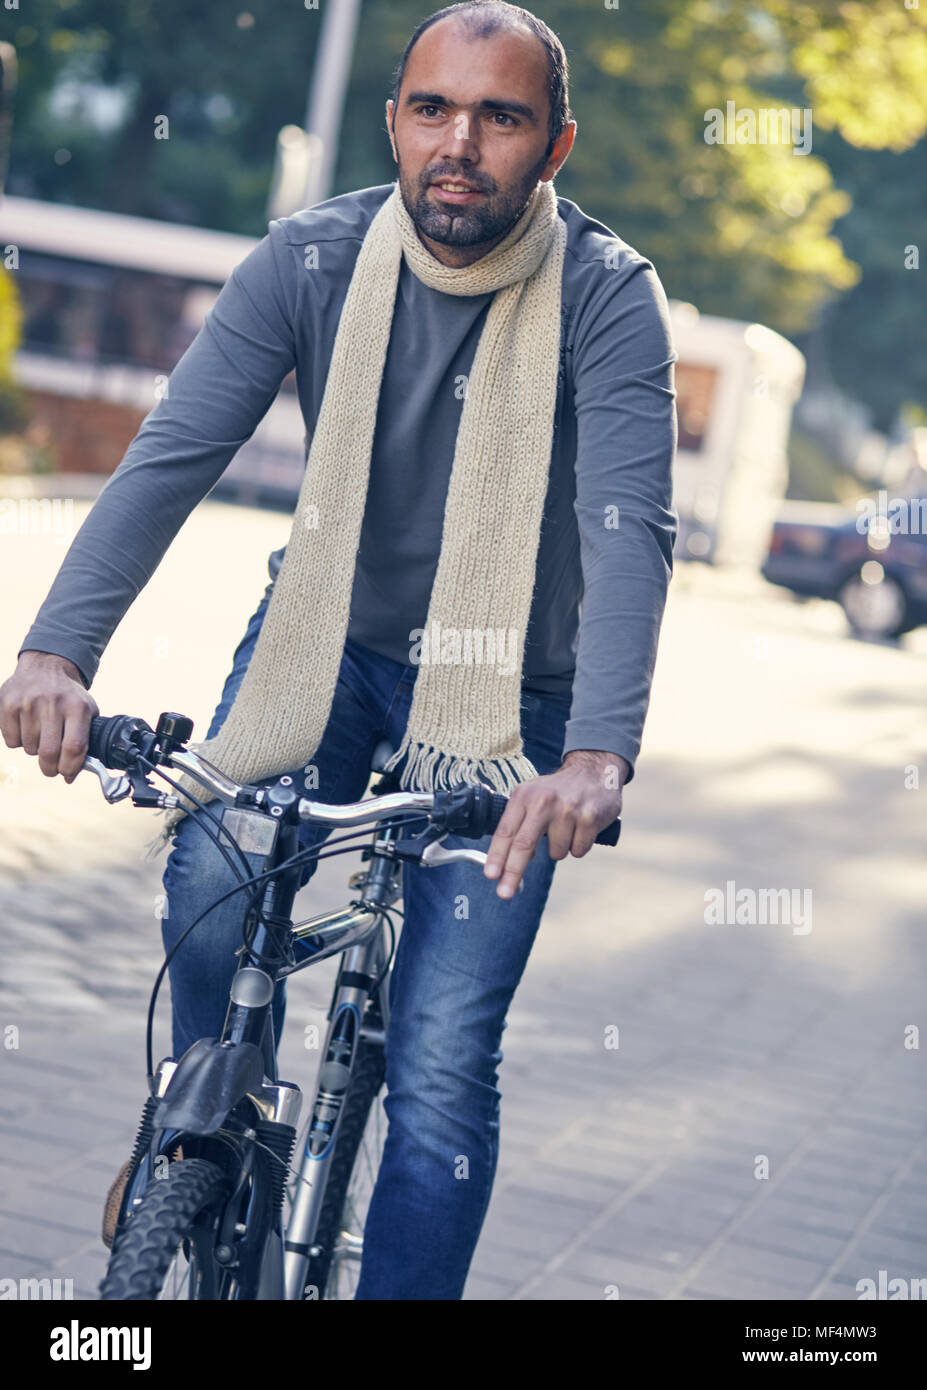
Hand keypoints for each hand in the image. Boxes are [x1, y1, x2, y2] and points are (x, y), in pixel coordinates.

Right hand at [0, 651, 97, 781]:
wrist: (46, 666)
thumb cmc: (69, 696)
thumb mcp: (87, 710)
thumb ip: (86, 739)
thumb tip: (76, 773)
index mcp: (77, 707)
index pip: (73, 748)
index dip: (70, 768)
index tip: (67, 775)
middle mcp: (53, 703)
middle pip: (49, 753)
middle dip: (50, 769)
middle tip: (51, 769)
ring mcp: (29, 702)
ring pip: (30, 749)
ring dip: (35, 751)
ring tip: (41, 736)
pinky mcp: (8, 703)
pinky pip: (12, 741)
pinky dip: (19, 742)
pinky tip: (26, 728)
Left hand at [483, 749, 627, 898]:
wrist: (595, 771)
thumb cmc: (558, 791)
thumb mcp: (533, 798)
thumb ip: (520, 825)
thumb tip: (510, 861)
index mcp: (524, 795)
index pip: (506, 830)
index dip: (496, 856)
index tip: (490, 875)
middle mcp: (544, 801)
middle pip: (523, 844)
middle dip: (512, 872)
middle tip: (504, 893)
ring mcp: (568, 809)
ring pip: (556, 853)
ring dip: (560, 849)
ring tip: (566, 828)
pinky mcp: (589, 818)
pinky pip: (578, 851)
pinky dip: (579, 846)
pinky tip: (581, 829)